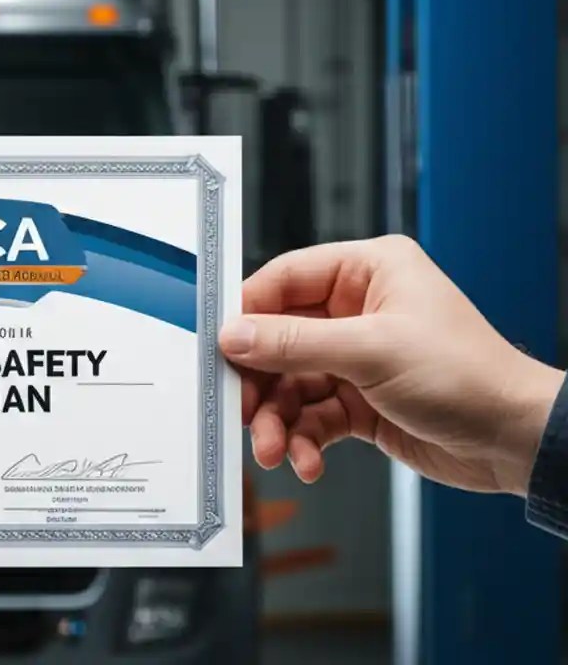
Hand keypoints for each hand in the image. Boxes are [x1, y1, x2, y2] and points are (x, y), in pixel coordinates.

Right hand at [220, 235, 562, 495]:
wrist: (515, 441)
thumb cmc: (467, 377)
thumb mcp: (371, 352)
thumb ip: (293, 343)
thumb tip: (232, 334)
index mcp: (367, 272)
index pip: (285, 279)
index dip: (247, 312)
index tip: (217, 346)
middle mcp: (357, 310)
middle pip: (277, 338)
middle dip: (260, 383)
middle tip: (241, 412)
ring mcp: (356, 356)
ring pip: (289, 384)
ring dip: (277, 421)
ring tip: (274, 450)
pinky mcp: (359, 400)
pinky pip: (311, 416)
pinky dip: (303, 440)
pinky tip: (308, 461)